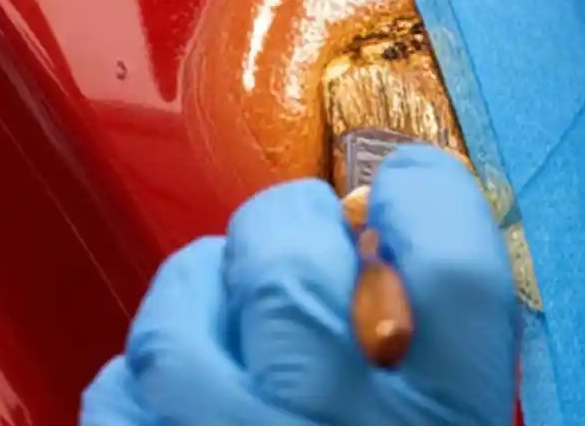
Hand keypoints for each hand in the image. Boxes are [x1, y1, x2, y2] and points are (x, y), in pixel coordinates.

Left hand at [81, 146, 518, 424]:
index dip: (426, 195)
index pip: (452, 266)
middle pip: (287, 267)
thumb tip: (398, 244)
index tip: (404, 182)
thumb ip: (450, 348)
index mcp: (449, 424)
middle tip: (292, 238)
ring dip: (195, 291)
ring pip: (176, 323)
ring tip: (221, 306)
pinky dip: (142, 377)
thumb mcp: (466, 423)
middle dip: (281, 227)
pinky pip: (118, 394)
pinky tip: (181, 391)